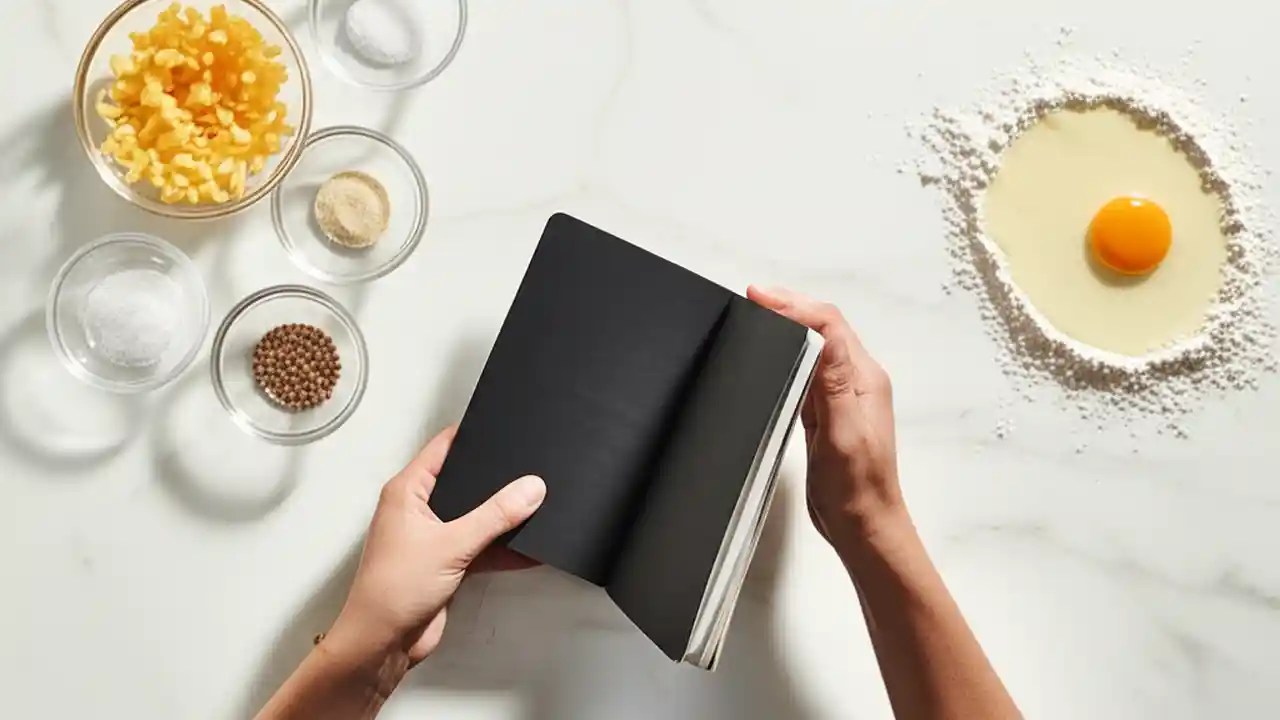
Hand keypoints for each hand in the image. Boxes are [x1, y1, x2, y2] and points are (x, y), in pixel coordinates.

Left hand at [326, 426, 546, 667]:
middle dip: (495, 480)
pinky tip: (528, 549)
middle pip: (465, 481)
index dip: (473, 436)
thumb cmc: (391, 591)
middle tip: (528, 468)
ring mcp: (433, 537)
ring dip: (501, 519)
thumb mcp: (452, 544)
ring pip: (476, 516)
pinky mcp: (446, 564)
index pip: (444, 447)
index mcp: (407, 491)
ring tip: (535, 508)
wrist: (382, 644)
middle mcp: (419, 509)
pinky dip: (502, 549)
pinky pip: (481, 547)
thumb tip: (529, 488)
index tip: (504, 428)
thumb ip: (495, 516)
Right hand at [748, 286, 907, 555]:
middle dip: (790, 306)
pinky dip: (787, 354)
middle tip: (752, 297)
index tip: (758, 296)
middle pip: (824, 328)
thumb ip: (832, 383)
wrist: (864, 527)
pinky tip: (769, 355)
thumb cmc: (856, 489)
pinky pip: (808, 371)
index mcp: (864, 380)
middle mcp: (857, 381)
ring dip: (788, 326)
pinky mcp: (827, 412)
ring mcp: (843, 396)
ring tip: (756, 314)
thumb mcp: (842, 434)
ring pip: (814, 346)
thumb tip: (821, 334)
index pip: (829, 326)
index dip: (794, 304)